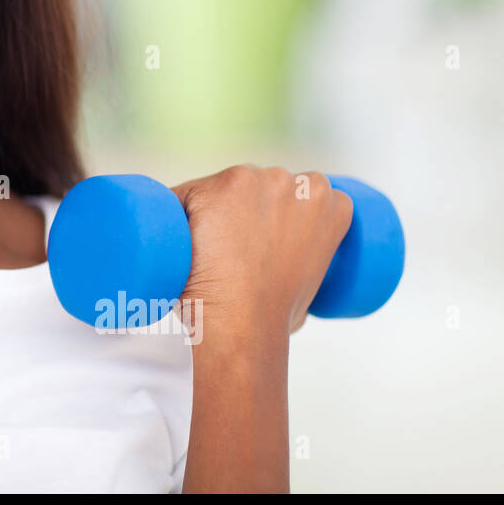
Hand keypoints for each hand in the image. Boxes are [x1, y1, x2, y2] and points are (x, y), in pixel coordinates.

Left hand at [171, 164, 353, 339]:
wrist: (246, 325)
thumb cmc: (273, 317)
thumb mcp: (311, 283)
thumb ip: (303, 262)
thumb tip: (283, 271)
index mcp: (331, 203)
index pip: (284, 197)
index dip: (263, 219)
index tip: (248, 245)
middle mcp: (299, 182)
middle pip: (251, 187)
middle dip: (234, 213)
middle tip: (222, 255)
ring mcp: (262, 180)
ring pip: (216, 188)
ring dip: (204, 213)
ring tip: (203, 254)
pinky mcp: (223, 184)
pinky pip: (184, 193)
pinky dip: (174, 211)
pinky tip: (176, 237)